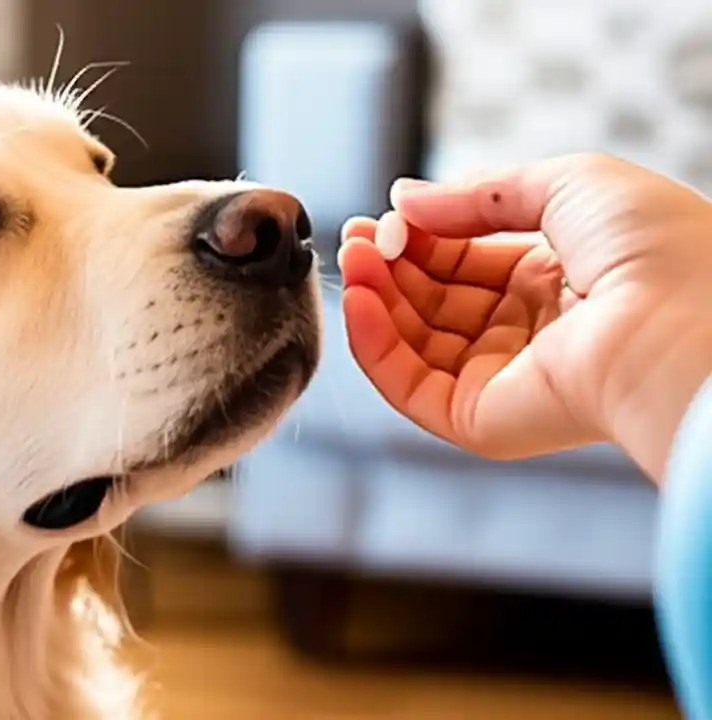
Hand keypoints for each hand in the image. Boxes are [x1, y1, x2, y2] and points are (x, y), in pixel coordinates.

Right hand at [339, 153, 711, 479]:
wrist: (686, 322)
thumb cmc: (660, 251)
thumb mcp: (568, 183)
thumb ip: (478, 192)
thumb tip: (404, 198)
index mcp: (560, 281)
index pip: (467, 261)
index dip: (422, 237)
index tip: (384, 216)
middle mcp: (530, 333)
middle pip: (435, 302)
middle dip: (391, 266)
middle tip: (356, 237)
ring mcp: (505, 380)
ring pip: (416, 344)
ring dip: (375, 300)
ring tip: (353, 261)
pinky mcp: (484, 420)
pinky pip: (411, 388)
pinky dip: (375, 347)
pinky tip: (360, 302)